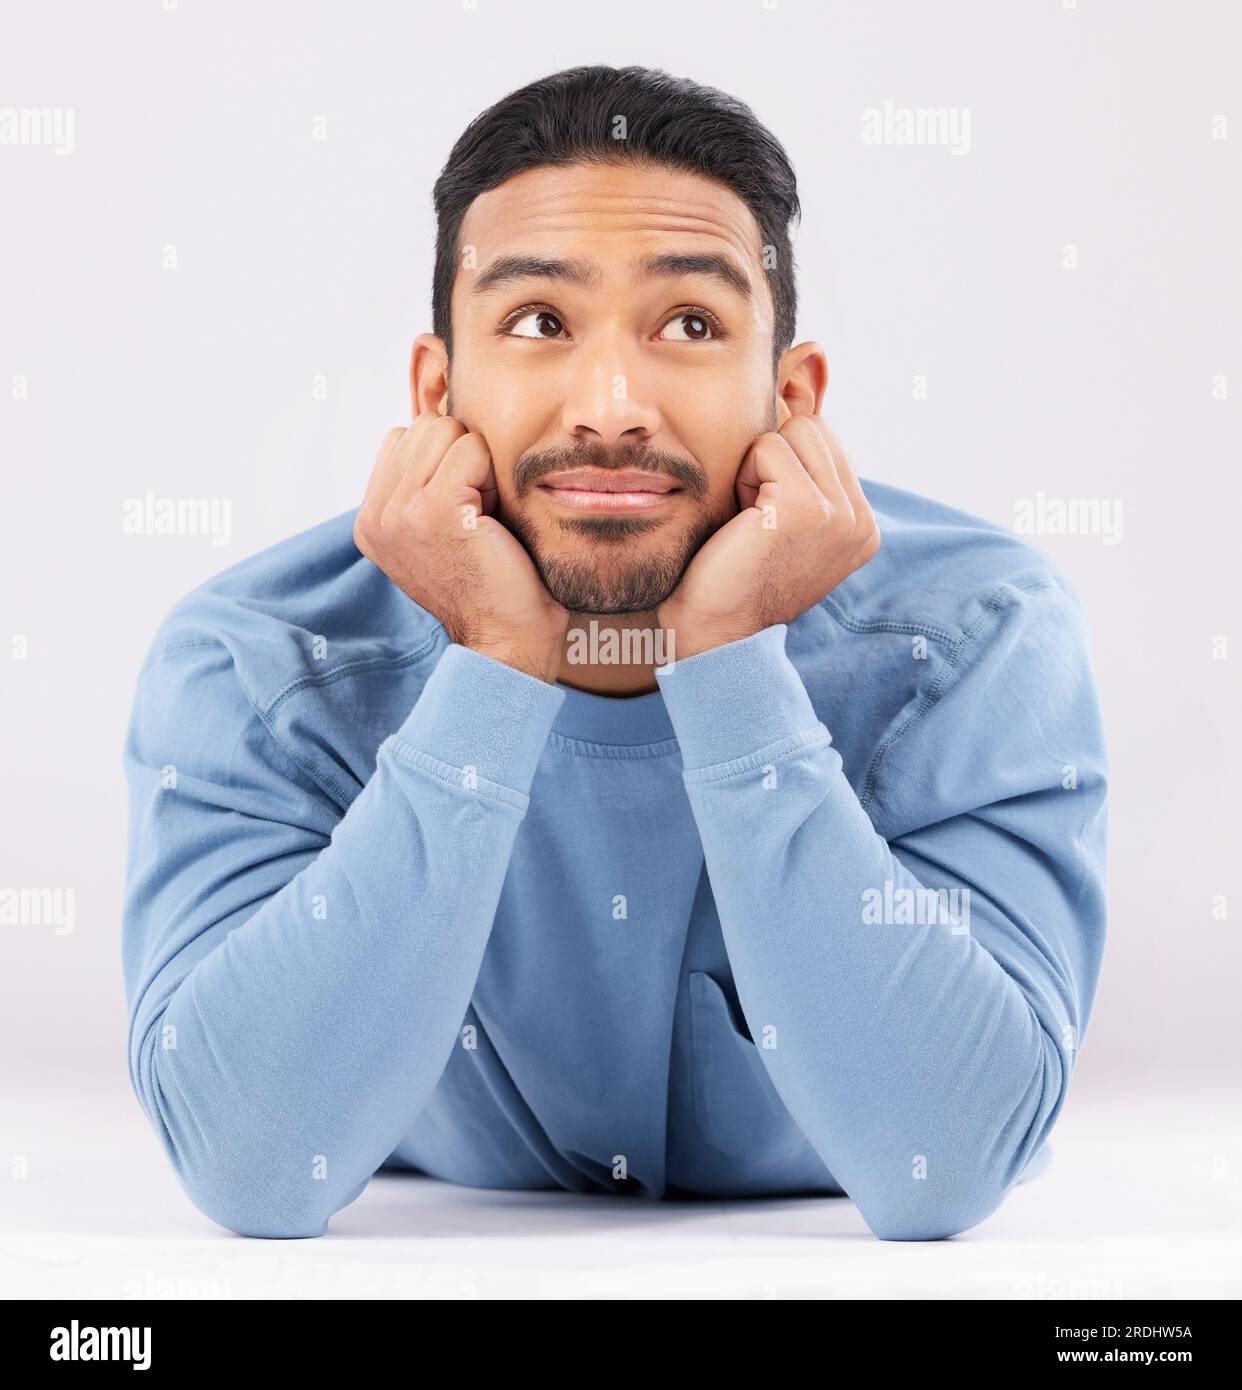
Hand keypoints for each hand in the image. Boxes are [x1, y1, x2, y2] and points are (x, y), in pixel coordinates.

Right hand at [353, 413, 568, 682]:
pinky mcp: (431, 510)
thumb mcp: (441, 528)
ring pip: (446, 429)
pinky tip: (493, 519)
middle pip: (425, 425)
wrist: (508, 639)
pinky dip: (493, 476)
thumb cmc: (494, 582)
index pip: (404, 436)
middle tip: (479, 515)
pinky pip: (472, 449)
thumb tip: (444, 417)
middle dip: (463, 458)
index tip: (464, 512)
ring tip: (484, 517)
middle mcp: (375, 516)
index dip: (447, 461)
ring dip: (479, 466)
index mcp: (371, 519)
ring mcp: (397, 512)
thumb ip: (424, 481)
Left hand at [656, 416, 879, 659]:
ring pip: (795, 430)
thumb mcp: (787, 521)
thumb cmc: (734, 574)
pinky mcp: (807, 508)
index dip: (784, 465)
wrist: (714, 630)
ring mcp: (840, 514)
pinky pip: (768, 446)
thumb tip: (793, 400)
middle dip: (774, 460)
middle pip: (814, 427)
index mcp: (862, 524)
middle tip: (756, 516)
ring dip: (760, 466)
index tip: (767, 518)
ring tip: (752, 518)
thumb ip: (807, 474)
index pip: (826, 441)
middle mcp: (861, 521)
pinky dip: (745, 477)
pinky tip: (744, 521)